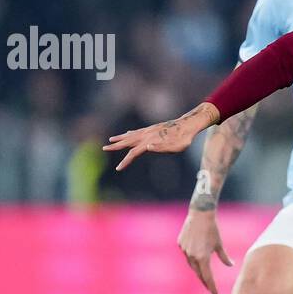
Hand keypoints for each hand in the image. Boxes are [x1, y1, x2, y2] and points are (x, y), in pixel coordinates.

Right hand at [102, 103, 218, 170]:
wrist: (188, 125)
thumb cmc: (183, 139)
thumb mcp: (175, 147)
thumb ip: (161, 147)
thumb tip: (147, 147)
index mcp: (150, 141)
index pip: (134, 153)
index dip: (125, 161)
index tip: (118, 168)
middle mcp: (147, 135)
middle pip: (128, 141)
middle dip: (116, 146)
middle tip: (104, 148)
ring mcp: (149, 130)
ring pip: (131, 135)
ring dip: (120, 138)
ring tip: (111, 139)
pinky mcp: (153, 128)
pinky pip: (138, 131)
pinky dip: (130, 133)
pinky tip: (128, 133)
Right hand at [178, 208, 232, 293]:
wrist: (200, 214)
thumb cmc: (212, 230)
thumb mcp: (219, 244)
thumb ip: (224, 257)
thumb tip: (231, 265)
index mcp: (203, 258)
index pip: (207, 277)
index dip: (211, 286)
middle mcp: (192, 256)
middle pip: (198, 273)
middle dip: (204, 280)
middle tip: (210, 287)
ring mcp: (184, 250)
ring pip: (191, 264)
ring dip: (198, 270)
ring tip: (204, 275)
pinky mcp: (180, 244)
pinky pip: (187, 254)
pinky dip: (192, 258)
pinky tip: (196, 258)